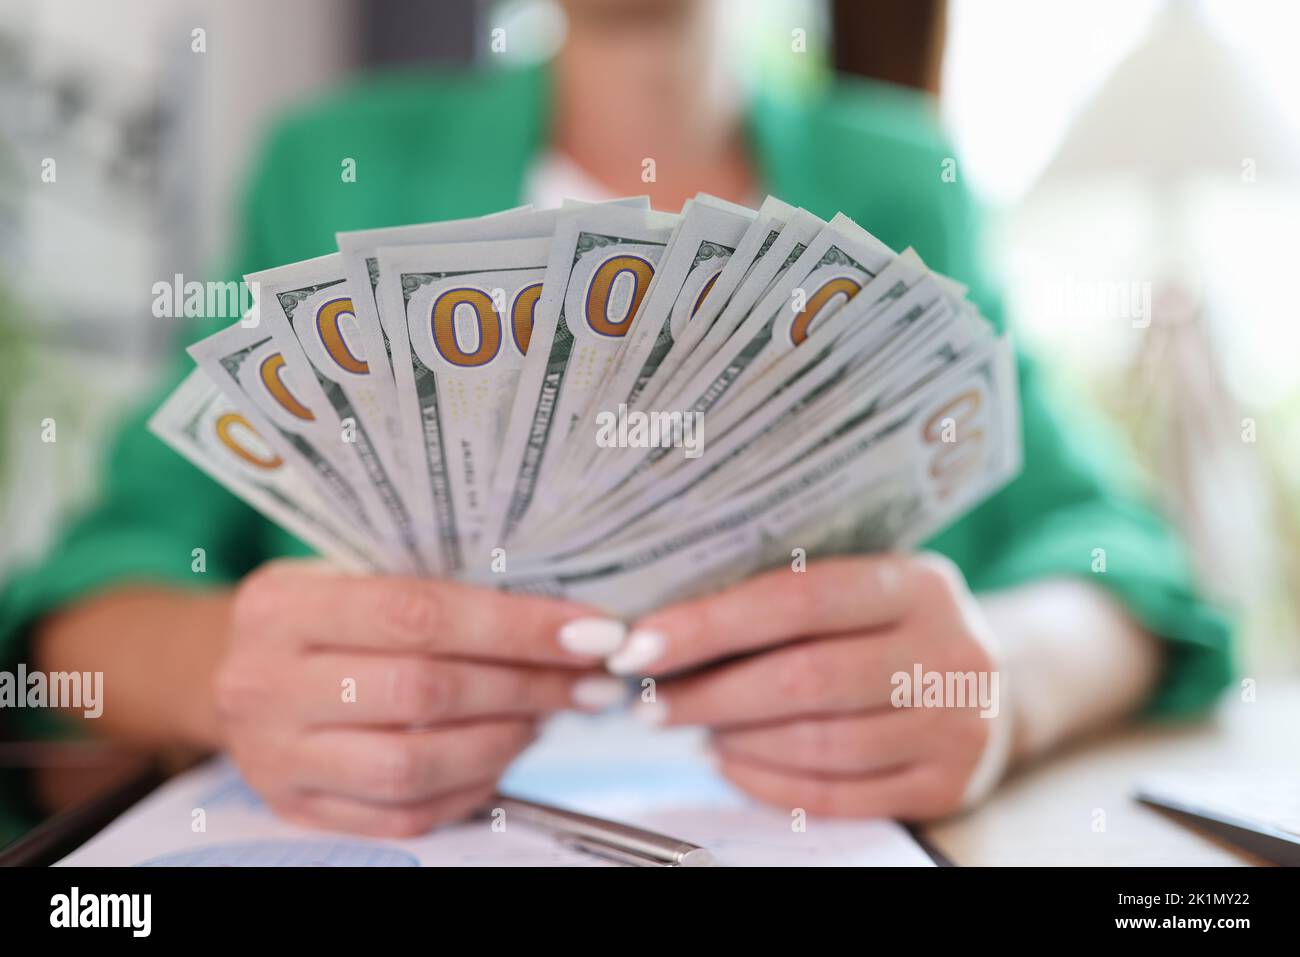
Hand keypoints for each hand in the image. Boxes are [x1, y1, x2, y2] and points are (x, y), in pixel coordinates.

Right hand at [216, 560, 628, 835]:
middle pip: (423, 692)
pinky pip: (401, 815)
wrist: (225, 669)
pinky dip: (469, 788)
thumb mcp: (350, 571)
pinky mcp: (294, 808)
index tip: (590, 633)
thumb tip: (560, 615)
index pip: (419, 614)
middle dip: (526, 686)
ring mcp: (274, 755)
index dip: (516, 627)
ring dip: (502, 741)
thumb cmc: (319, 610)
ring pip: (413, 764)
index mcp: (282, 604)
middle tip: (590, 680)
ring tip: (545, 716)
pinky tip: (503, 755)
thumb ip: (434, 586)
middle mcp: (265, 681)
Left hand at [609, 555, 1008, 819]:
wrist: (989, 685)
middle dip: (710, 693)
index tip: (640, 645)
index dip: (711, 625)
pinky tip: (730, 761)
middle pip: (804, 679)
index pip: (798, 599)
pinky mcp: (947, 785)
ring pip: (817, 744)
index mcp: (918, 584)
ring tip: (692, 726)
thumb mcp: (863, 589)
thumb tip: (665, 624)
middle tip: (649, 703)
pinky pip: (834, 797)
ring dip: (735, 740)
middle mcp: (949, 651)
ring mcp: (957, 725)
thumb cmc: (892, 629)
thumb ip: (787, 597)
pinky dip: (766, 783)